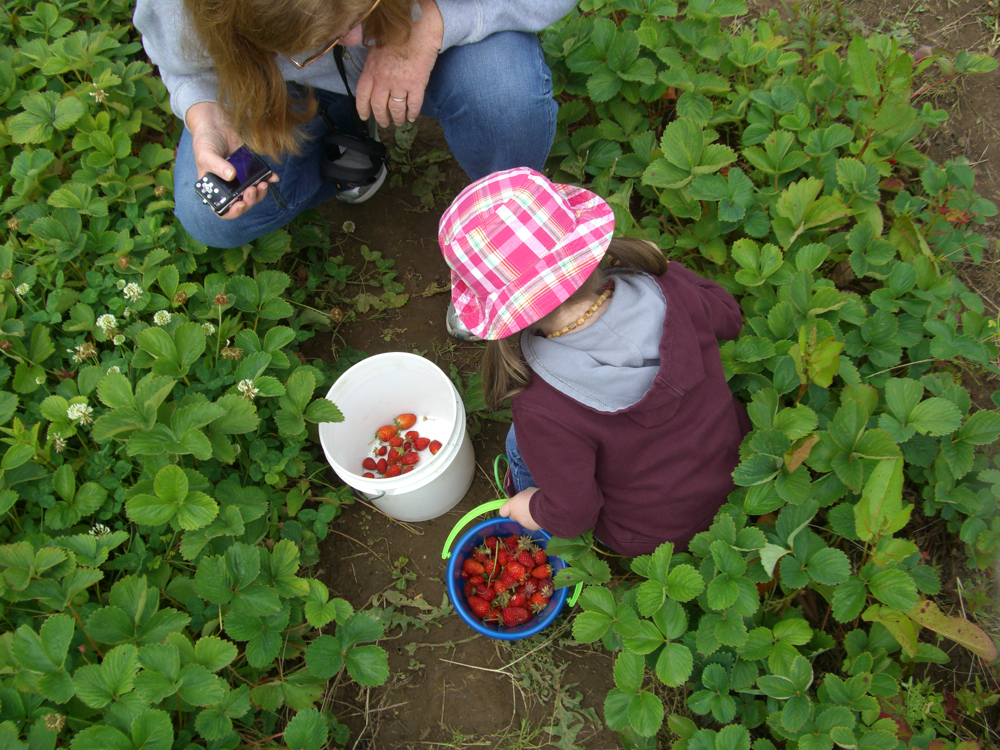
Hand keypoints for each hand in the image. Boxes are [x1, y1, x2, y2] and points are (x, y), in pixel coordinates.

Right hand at [185, 102, 278, 220]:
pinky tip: (273, 177)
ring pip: (254, 195)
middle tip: (252, 190)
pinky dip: (269, 179)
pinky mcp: (251, 170)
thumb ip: (216, 166)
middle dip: (250, 201)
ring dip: (260, 193)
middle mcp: (229, 188)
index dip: (233, 212)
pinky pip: (262, 179)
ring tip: (262, 184)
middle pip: (242, 204)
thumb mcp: (205, 154)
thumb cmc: (205, 142)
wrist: (217, 125)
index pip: (223, 209)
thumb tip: (231, 176)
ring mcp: (242, 180)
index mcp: (215, 190)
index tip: (240, 205)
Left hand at [355, 0, 442, 126]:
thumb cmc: (399, 34)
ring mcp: (400, 83)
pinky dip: (413, 113)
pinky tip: (412, 117)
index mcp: (371, 69)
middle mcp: (383, 79)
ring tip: (399, 121)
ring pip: (396, 109)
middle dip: (381, 118)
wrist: (418, 28)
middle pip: (378, 106)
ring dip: (397, 118)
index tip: (364, 116)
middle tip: (384, 123)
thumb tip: (372, 78)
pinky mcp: (416, 84)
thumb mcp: (377, 48)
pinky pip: (413, 105)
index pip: (362, 95)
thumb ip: (373, 65)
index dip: (363, 109)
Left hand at [499, 487, 541, 530]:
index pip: (502, 512)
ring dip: (527, 517)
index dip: (506, 510)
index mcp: (512, 505)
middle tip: (526, 508)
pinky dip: (534, 521)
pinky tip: (541, 516)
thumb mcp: (527, 492)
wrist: (547, 507)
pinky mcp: (532, 528)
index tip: (512, 506)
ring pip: (522, 521)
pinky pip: (531, 524)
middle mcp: (516, 516)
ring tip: (536, 511)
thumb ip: (521, 498)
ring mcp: (523, 523)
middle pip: (512, 517)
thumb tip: (523, 500)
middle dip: (517, 514)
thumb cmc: (536, 496)